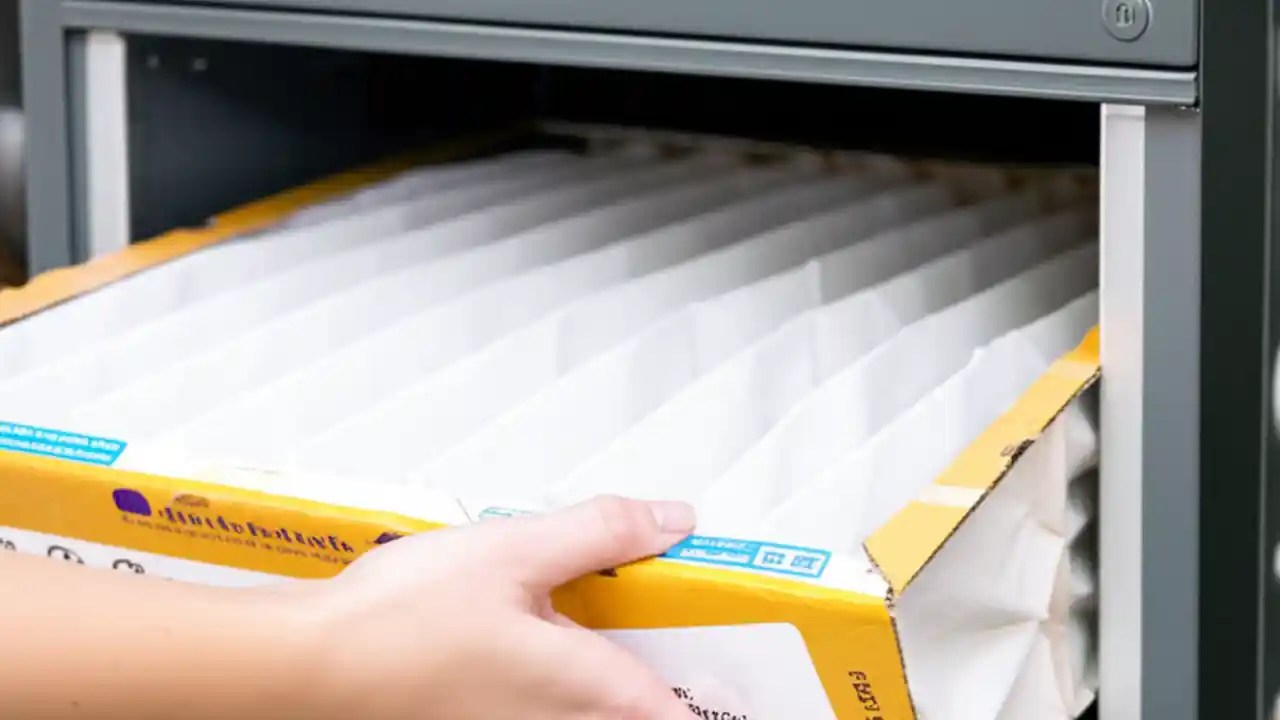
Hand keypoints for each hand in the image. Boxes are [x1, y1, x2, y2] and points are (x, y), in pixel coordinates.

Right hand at [306, 495, 698, 719]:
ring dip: (611, 675)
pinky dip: (561, 679)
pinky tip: (533, 630)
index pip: (679, 715)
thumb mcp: (516, 550)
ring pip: (590, 709)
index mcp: (589, 692)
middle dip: (661, 677)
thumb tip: (674, 521)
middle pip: (639, 713)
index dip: (713, 695)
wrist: (310, 668)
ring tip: (599, 615)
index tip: (742, 673)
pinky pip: (547, 709)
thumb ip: (602, 532)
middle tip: (670, 621)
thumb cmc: (404, 618)